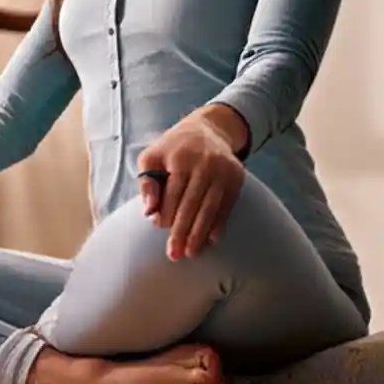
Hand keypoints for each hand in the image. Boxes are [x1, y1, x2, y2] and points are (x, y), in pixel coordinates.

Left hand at [137, 106, 247, 259]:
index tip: (159, 228)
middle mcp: (206, 164)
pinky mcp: (236, 177)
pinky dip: (220, 223)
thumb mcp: (151, 157)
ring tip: (192, 252)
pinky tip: (212, 239)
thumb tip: (149, 212)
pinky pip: (228, 205)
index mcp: (181, 158)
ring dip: (201, 233)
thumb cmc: (172, 149)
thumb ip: (147, 183)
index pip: (174, 192)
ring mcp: (224, 171)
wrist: (207, 130)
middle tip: (175, 254)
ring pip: (211, 207)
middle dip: (183, 231)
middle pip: (192, 203)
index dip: (167, 212)